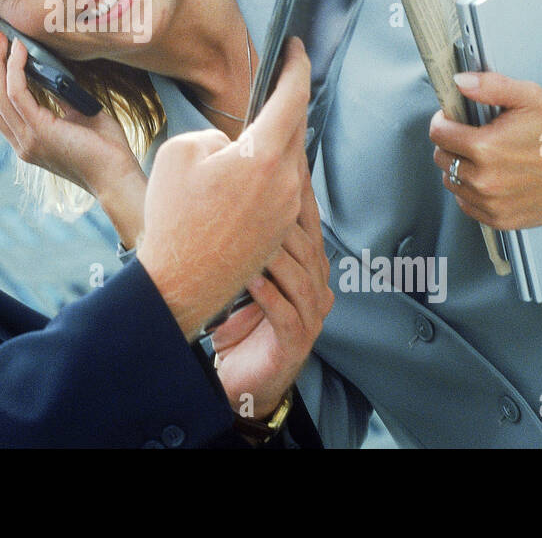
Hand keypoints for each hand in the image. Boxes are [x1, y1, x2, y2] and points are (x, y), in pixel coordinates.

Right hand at [0, 29, 145, 243]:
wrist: (118, 176)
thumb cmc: (106, 148)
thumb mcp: (78, 115)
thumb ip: (60, 98)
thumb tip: (50, 69)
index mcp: (27, 141)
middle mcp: (21, 142)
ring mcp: (27, 140)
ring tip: (0, 36)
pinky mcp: (39, 133)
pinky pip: (17, 94)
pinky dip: (15, 68)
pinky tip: (20, 50)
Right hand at [139, 38, 311, 338]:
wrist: (180, 282)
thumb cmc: (175, 220)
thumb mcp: (180, 153)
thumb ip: (214, 134)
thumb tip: (232, 145)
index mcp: (264, 156)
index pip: (293, 97)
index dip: (297, 66)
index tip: (296, 48)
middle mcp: (286, 182)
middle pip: (296, 127)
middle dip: (288, 101)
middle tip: (278, 81)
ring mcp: (287, 209)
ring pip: (290, 159)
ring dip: (277, 140)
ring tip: (254, 132)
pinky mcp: (281, 230)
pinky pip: (284, 187)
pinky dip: (271, 170)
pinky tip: (249, 173)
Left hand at [213, 175, 332, 420]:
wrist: (241, 377)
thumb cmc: (241, 321)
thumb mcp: (245, 272)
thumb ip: (245, 238)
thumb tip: (226, 188)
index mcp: (308, 266)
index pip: (306, 222)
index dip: (295, 193)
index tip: (278, 164)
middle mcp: (316, 287)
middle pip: (307, 244)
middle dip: (282, 219)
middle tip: (254, 196)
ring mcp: (310, 315)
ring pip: (300, 276)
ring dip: (274, 255)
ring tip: (249, 235)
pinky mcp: (295, 341)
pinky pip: (286, 312)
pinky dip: (268, 294)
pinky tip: (249, 278)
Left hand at [430, 71, 541, 229]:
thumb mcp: (527, 96)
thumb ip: (489, 86)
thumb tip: (459, 81)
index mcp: (485, 147)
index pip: (438, 134)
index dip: (443, 121)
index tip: (452, 119)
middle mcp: (484, 180)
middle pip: (441, 158)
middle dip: (450, 144)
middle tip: (470, 137)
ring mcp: (491, 203)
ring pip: (451, 182)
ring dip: (459, 168)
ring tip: (482, 158)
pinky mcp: (500, 219)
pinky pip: (467, 205)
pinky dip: (471, 192)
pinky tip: (490, 178)